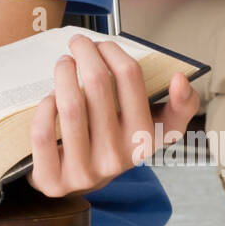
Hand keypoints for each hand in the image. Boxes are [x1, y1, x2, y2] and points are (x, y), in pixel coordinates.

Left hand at [27, 34, 200, 196]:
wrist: (79, 182)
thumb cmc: (114, 143)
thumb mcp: (154, 130)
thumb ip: (179, 106)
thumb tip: (180, 79)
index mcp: (144, 141)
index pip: (132, 80)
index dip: (114, 53)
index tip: (105, 44)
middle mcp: (116, 159)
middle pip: (97, 85)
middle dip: (85, 53)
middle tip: (78, 43)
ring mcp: (83, 172)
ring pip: (70, 107)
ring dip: (63, 73)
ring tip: (64, 63)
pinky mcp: (53, 180)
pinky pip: (44, 133)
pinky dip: (44, 108)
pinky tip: (49, 98)